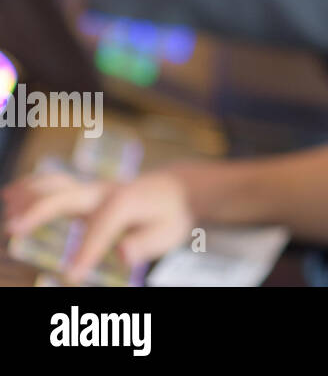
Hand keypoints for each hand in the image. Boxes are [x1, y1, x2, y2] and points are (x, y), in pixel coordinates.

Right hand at [2, 169, 193, 282]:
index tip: (72, 276)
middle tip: (13, 230)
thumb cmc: (171, 215)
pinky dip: (30, 186)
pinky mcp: (83, 191)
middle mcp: (104, 191)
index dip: (85, 252)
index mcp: (126, 202)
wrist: (177, 189)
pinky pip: (53, 185)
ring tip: (8, 211)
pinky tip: (9, 195)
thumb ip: (146, 244)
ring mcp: (91, 188)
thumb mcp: (169, 233)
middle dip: (40, 212)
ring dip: (28, 195)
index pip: (101, 228)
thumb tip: (123, 253)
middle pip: (67, 196)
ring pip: (55, 184)